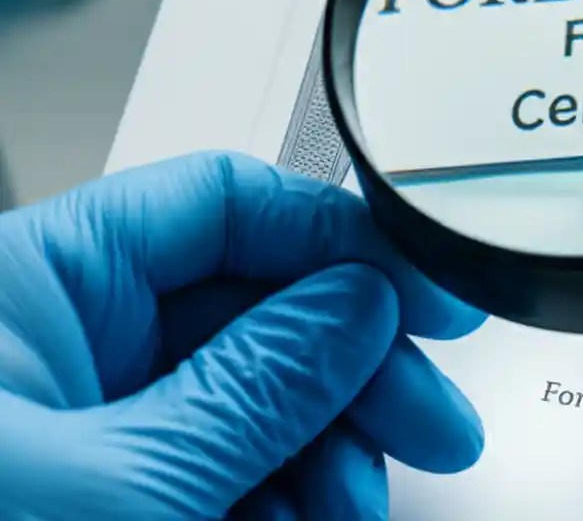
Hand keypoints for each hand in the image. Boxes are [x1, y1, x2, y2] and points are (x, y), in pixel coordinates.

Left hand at [0, 152, 486, 519]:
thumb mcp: (124, 486)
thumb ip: (258, 383)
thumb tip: (360, 304)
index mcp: (31, 287)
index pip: (218, 203)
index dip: (338, 238)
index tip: (426, 292)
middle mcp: (63, 345)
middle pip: (258, 308)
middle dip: (355, 370)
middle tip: (431, 421)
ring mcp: (95, 426)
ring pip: (260, 401)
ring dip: (331, 456)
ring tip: (351, 508)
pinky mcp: (118, 495)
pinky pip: (234, 470)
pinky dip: (286, 501)